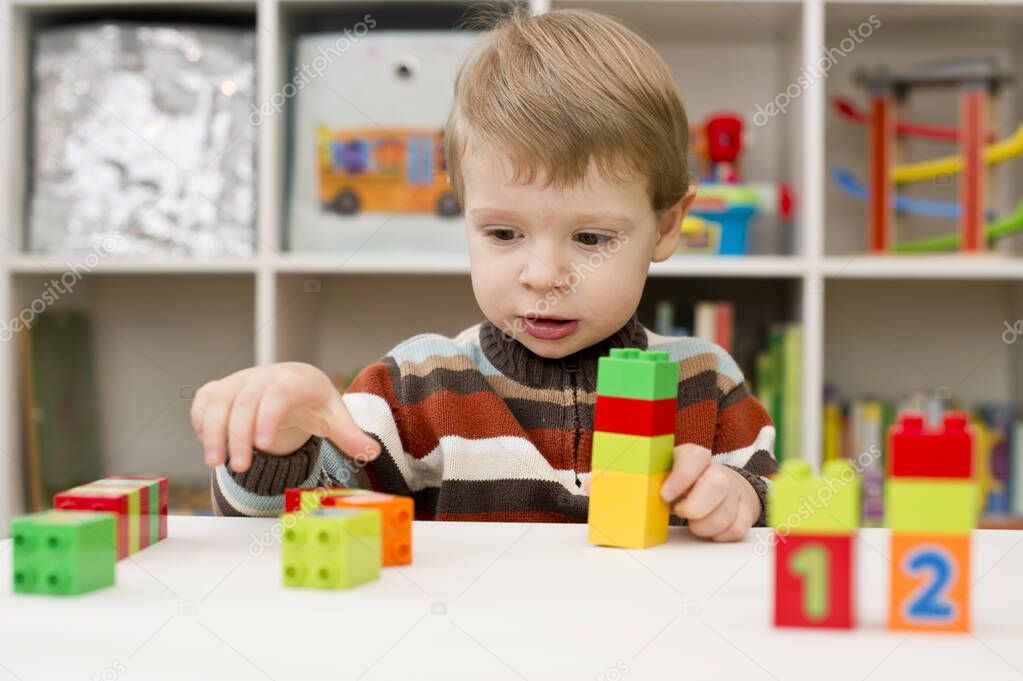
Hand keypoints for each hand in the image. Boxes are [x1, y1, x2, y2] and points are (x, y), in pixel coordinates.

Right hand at [190, 362, 379, 472]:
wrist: (293, 383)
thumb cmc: (314, 403)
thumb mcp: (334, 417)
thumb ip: (350, 435)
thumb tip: (372, 453)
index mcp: (294, 381)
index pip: (277, 394)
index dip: (268, 417)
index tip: (264, 446)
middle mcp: (262, 378)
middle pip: (244, 402)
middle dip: (238, 436)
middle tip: (241, 468)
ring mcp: (238, 382)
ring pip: (218, 402)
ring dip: (213, 433)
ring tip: (216, 464)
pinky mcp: (219, 390)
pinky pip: (203, 403)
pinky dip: (202, 424)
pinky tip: (210, 447)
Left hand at [659, 444, 760, 541]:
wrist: (714, 488)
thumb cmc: (681, 486)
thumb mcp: (663, 477)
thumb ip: (651, 481)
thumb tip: (634, 491)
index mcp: (694, 457)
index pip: (695, 457)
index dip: (681, 477)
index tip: (665, 495)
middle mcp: (718, 471)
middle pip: (717, 484)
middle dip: (695, 507)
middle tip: (680, 512)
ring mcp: (735, 490)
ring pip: (725, 514)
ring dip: (703, 526)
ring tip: (693, 523)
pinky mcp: (746, 510)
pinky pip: (736, 529)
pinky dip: (718, 535)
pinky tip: (708, 528)